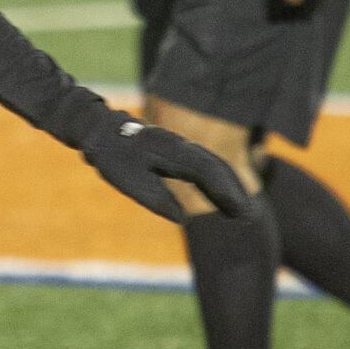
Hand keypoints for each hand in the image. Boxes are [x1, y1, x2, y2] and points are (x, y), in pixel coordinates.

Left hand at [80, 108, 254, 222]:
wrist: (99, 130)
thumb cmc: (113, 156)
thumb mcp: (129, 181)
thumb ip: (156, 199)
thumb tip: (182, 219)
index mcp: (172, 152)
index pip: (208, 171)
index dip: (227, 193)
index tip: (241, 213)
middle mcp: (182, 145)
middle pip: (218, 167)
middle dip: (236, 192)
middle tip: (250, 217)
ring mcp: (181, 146)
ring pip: (213, 164)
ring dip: (230, 186)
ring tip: (241, 210)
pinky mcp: (177, 150)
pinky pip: (204, 164)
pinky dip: (217, 180)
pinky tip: (220, 194)